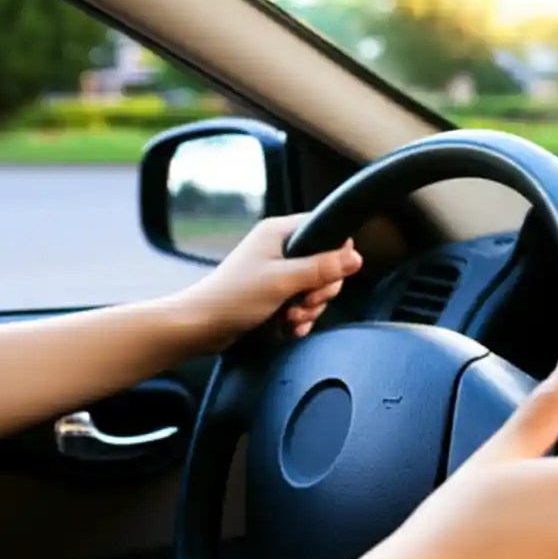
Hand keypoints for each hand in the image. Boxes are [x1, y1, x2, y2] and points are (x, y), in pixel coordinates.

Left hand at [168, 214, 362, 353]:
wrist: (201, 326)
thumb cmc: (234, 297)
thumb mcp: (283, 281)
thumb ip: (322, 268)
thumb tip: (356, 257)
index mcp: (279, 232)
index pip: (325, 231)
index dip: (335, 255)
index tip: (327, 277)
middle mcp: (279, 248)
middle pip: (326, 264)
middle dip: (320, 290)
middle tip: (304, 302)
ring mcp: (277, 272)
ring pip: (315, 288)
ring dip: (309, 309)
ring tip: (290, 319)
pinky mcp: (273, 294)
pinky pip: (302, 304)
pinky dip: (300, 318)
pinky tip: (289, 328)